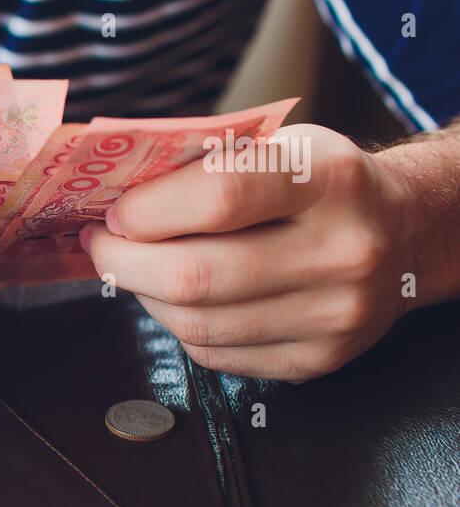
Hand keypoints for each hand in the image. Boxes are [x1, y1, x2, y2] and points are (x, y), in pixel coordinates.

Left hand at [80, 124, 418, 381]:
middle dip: (125, 262)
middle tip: (102, 246)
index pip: (217, 199)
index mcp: (330, 179)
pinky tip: (176, 299)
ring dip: (145, 296)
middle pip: (195, 275)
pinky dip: (179, 326)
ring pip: (196, 323)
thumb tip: (113, 199)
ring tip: (135, 269)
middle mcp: (342, 251)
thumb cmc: (321, 182)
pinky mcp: (318, 360)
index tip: (114, 212)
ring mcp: (335, 314)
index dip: (145, 211)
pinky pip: (214, 355)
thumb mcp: (279, 146)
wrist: (404, 232)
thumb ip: (205, 167)